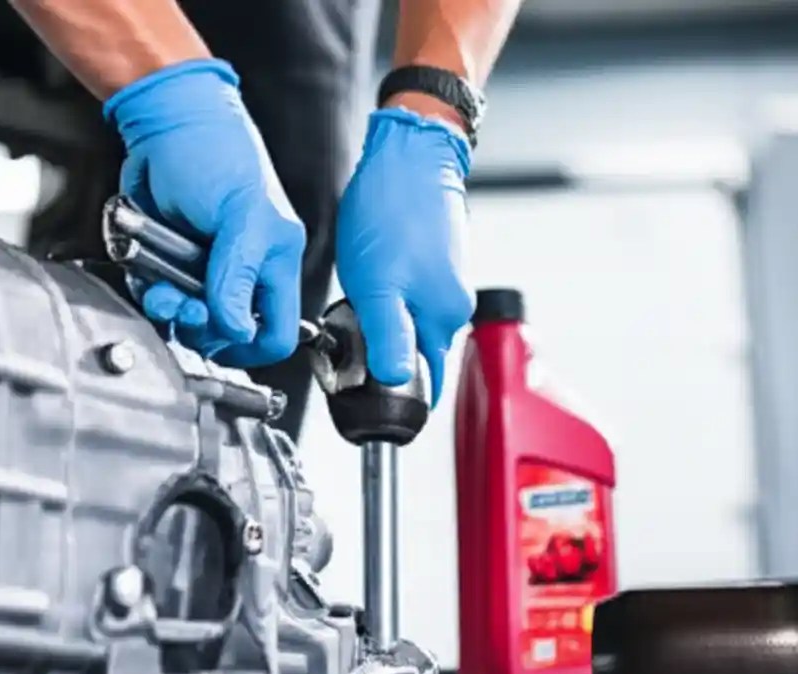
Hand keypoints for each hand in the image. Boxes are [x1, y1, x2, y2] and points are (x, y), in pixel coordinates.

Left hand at [104, 59, 305, 366]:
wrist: (164, 121)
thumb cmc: (216, 151)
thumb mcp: (239, 214)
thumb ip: (238, 274)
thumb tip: (234, 327)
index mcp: (275, 261)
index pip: (276, 332)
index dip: (250, 344)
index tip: (221, 336)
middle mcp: (243, 269)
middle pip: (228, 332)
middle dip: (201, 326)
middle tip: (184, 306)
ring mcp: (206, 266)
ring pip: (189, 317)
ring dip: (170, 310)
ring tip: (161, 290)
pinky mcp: (171, 260)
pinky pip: (159, 295)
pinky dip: (148, 291)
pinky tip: (147, 273)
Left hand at [335, 107, 474, 404]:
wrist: (404, 156)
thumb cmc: (390, 213)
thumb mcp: (378, 288)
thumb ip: (389, 339)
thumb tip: (395, 382)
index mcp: (444, 319)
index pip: (424, 383)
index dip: (390, 392)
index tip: (358, 386)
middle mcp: (451, 307)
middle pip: (413, 357)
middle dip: (380, 356)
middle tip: (345, 336)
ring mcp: (443, 285)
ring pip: (407, 328)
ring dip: (378, 327)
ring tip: (353, 304)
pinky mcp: (431, 266)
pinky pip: (406, 302)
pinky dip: (383, 302)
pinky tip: (364, 282)